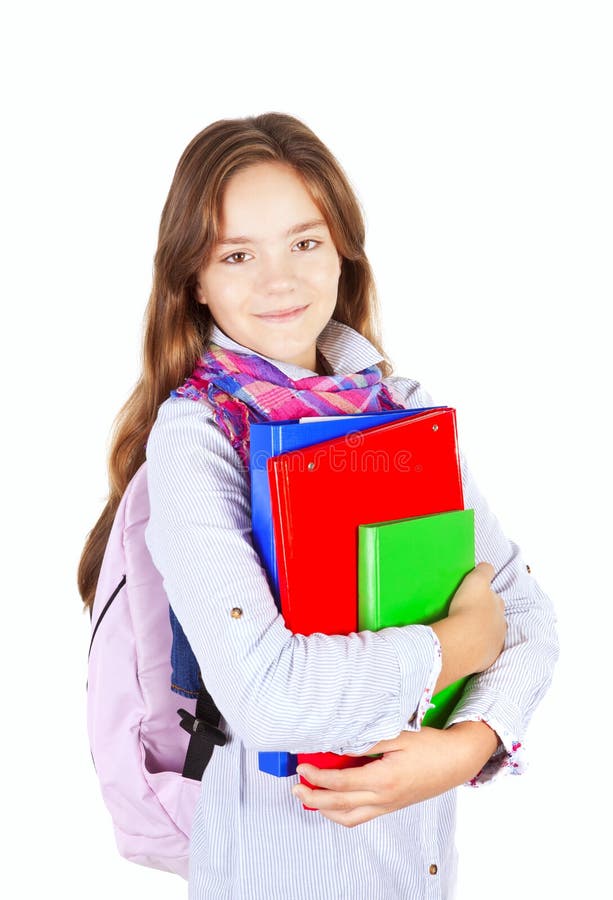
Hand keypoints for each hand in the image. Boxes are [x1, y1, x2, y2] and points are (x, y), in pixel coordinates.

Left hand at [291, 722, 498, 826]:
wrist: (456, 762)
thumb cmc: (430, 746)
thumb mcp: (398, 735)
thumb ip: (367, 742)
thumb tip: (339, 746)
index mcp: (384, 779)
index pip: (341, 783)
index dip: (317, 776)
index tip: (302, 766)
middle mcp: (384, 798)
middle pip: (339, 805)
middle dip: (313, 798)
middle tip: (296, 788)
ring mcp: (388, 805)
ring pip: (349, 817)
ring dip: (325, 810)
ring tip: (309, 797)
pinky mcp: (391, 806)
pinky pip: (361, 817)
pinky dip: (342, 813)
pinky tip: (334, 802)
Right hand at [445, 561, 506, 672]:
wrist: (461, 641)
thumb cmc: (468, 608)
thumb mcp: (476, 580)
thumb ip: (484, 570)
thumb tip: (487, 568)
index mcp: (499, 605)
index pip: (494, 598)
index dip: (484, 597)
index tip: (474, 598)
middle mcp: (501, 624)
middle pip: (494, 618)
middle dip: (485, 616)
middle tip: (468, 615)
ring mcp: (495, 643)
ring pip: (489, 635)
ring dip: (480, 633)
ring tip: (464, 632)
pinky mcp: (486, 659)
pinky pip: (481, 652)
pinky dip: (476, 649)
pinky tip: (464, 646)